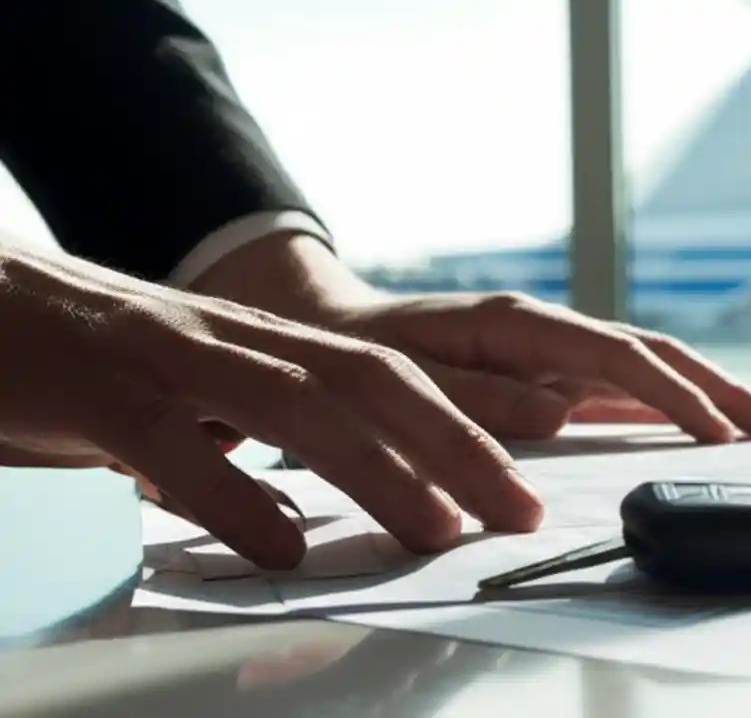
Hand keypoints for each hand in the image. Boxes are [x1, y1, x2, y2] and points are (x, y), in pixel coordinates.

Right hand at [0, 245, 540, 567]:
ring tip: (436, 528)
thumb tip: (307, 509)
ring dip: (377, 466)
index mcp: (267, 342)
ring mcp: (169, 356)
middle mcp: (237, 339)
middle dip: (457, 444)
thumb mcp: (194, 393)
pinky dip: (232, 493)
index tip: (521, 486)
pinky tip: (279, 544)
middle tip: (518, 511)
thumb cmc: (96, 360)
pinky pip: (172, 442)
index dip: (467, 424)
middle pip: (372, 381)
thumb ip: (257, 436)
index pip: (391, 375)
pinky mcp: (97, 390)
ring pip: (295, 402)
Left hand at [193, 235, 750, 442]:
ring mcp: (550, 349)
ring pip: (645, 368)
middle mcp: (545, 332)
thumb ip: (476, 399)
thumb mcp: (405, 381)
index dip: (676, 397)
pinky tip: (695, 424)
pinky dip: (663, 403)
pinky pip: (618, 385)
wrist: (332, 330)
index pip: (619, 358)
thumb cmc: (361, 359)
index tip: (725, 433)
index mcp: (517, 327)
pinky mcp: (546, 369)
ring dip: (705, 394)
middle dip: (722, 389)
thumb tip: (557, 413)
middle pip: (653, 354)